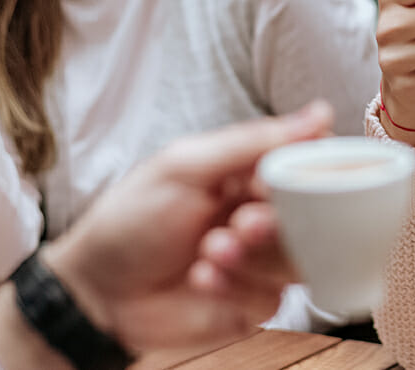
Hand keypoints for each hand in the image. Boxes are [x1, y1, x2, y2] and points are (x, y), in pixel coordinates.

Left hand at [40, 101, 333, 352]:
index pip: (308, 164)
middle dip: (277, 222)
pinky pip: (274, 295)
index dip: (309, 174)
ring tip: (209, 252)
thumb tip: (318, 115)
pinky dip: (237, 287)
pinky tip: (201, 279)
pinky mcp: (254, 300)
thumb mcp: (185, 167)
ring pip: (298, 258)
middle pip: (314, 215)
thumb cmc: (131, 219)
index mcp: (252, 172)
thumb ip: (253, 143)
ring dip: (255, 256)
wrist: (95, 290)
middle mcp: (264, 213)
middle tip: (243, 224)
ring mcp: (261, 258)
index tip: (287, 182)